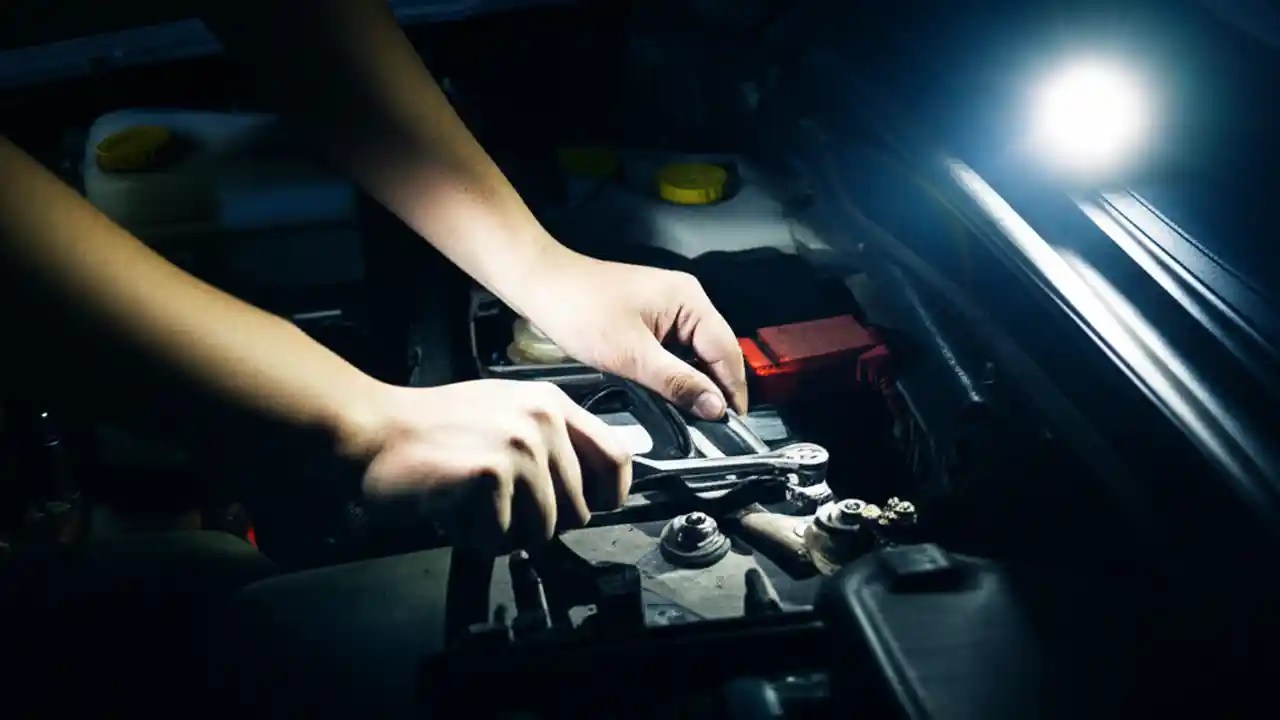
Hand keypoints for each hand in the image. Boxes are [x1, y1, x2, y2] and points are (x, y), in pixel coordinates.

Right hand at [344, 380, 631, 549]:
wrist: (372, 431)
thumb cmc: (432, 429)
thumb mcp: (506, 413)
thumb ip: (553, 442)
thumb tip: (591, 491)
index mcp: (551, 404)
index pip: (617, 460)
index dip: (606, 497)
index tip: (584, 508)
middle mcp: (542, 421)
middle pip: (580, 510)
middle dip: (540, 522)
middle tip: (499, 506)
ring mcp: (518, 447)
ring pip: (542, 532)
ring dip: (504, 532)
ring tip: (470, 503)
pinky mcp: (490, 476)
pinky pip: (502, 538)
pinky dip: (474, 536)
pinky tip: (452, 508)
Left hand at [516, 252, 747, 419]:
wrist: (541, 286)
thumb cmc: (579, 311)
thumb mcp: (632, 356)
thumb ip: (678, 383)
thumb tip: (716, 408)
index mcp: (690, 300)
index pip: (727, 351)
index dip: (734, 390)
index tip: (735, 424)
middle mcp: (687, 299)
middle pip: (716, 352)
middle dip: (716, 388)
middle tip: (715, 427)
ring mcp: (670, 307)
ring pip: (697, 353)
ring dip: (696, 382)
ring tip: (696, 415)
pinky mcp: (653, 317)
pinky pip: (677, 350)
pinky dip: (678, 372)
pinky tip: (672, 393)